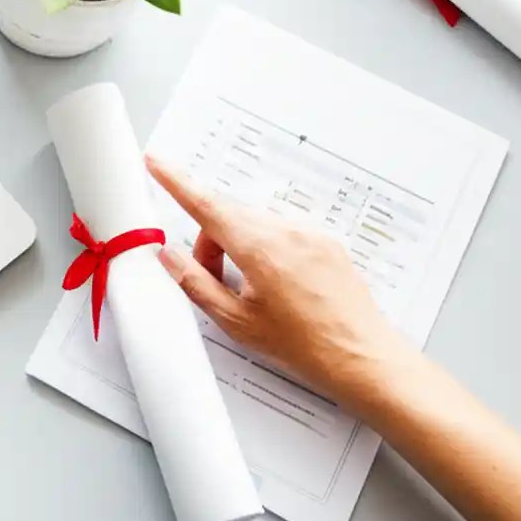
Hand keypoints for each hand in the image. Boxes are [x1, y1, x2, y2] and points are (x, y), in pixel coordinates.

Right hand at [146, 156, 411, 403]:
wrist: (363, 357)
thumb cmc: (304, 346)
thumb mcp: (237, 321)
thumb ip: (196, 284)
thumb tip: (169, 257)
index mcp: (260, 249)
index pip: (206, 206)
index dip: (176, 182)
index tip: (157, 162)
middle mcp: (286, 231)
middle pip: (228, 217)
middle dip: (210, 243)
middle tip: (210, 280)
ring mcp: (310, 232)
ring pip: (255, 224)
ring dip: (238, 246)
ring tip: (249, 290)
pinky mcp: (326, 240)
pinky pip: (282, 231)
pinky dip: (266, 249)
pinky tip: (277, 286)